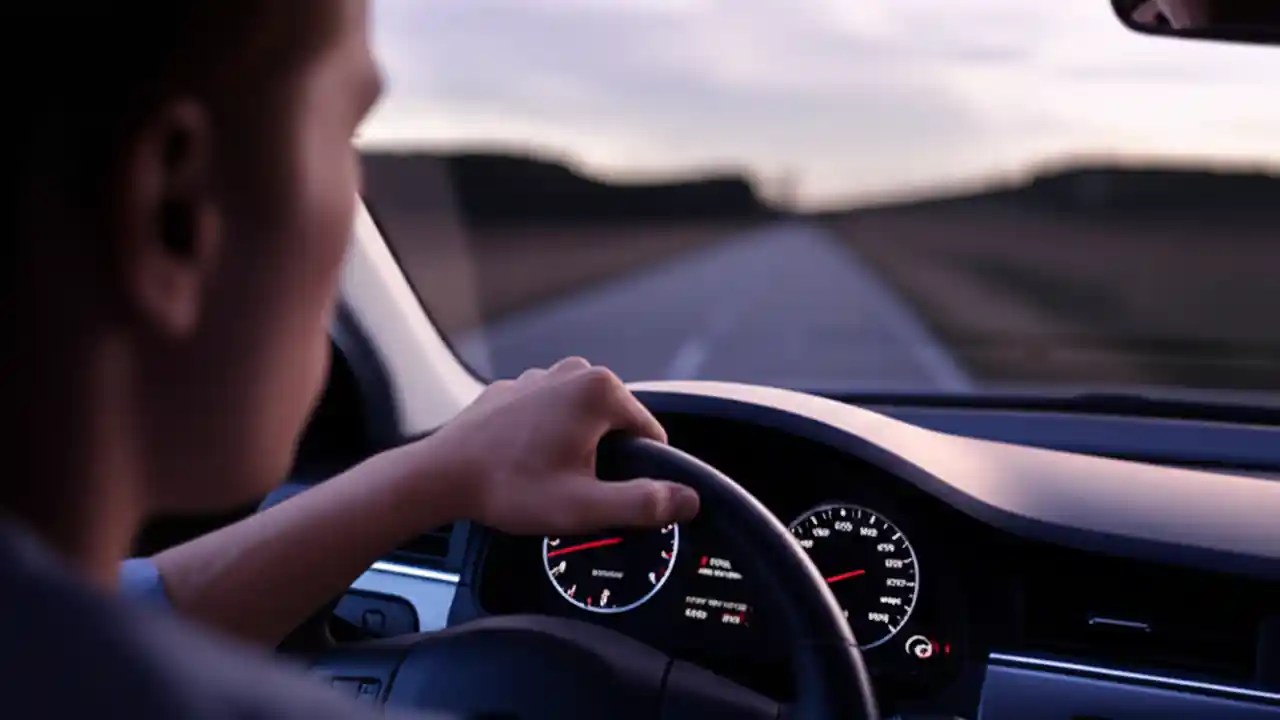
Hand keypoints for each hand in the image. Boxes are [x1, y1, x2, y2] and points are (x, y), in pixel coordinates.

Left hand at [412, 358, 699, 534]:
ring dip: (573, 451)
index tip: (611, 497)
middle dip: (603, 461)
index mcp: (600, 390)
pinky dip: (544, 442)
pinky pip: (547, 418)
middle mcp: (573, 371)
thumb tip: (687, 500)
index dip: (639, 473)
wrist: (438, 477)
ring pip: (581, 423)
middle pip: (615, 427)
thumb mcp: (586, 507)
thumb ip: (644, 503)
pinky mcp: (513, 390)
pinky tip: (523, 469)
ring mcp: (539, 376)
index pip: (651, 435)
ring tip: (544, 483)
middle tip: (572, 493)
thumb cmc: (508, 488)